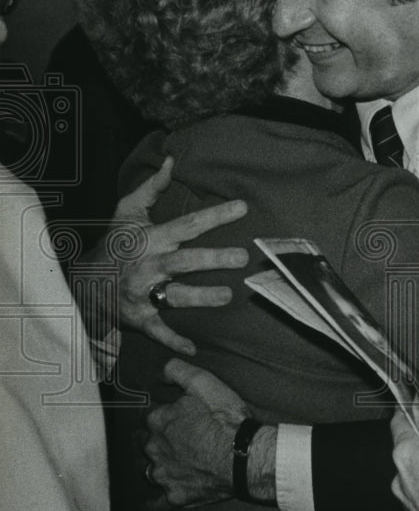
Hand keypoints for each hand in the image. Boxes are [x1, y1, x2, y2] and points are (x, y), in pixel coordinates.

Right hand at [101, 157, 249, 354]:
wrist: (84, 281)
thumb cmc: (114, 243)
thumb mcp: (127, 211)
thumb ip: (152, 187)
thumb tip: (172, 160)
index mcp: (152, 239)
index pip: (189, 224)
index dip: (216, 215)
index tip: (243, 207)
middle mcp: (151, 265)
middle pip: (185, 260)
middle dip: (213, 258)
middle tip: (242, 257)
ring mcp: (145, 293)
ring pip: (176, 295)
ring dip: (201, 298)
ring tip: (228, 296)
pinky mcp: (141, 316)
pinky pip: (158, 329)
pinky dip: (173, 341)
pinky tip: (193, 349)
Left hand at [144, 358, 251, 510]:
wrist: (245, 454)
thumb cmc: (226, 419)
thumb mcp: (203, 381)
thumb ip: (175, 370)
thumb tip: (160, 374)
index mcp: (158, 420)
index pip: (149, 415)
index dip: (162, 414)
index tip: (173, 416)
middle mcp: (154, 448)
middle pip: (143, 443)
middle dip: (152, 440)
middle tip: (171, 439)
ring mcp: (163, 474)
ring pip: (146, 470)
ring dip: (152, 466)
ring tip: (165, 464)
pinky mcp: (176, 495)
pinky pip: (157, 504)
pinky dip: (155, 503)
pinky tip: (155, 500)